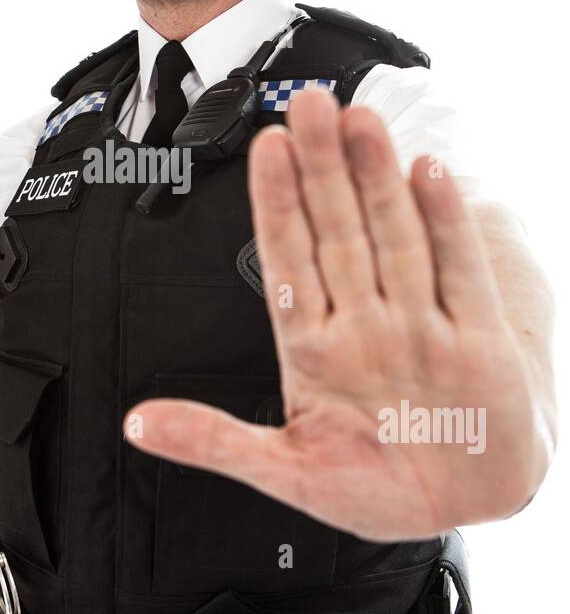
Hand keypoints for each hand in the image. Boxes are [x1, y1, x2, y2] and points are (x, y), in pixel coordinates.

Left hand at [123, 87, 539, 540]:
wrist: (459, 510)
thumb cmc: (372, 488)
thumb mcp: (284, 471)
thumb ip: (214, 442)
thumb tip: (136, 424)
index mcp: (314, 348)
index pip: (289, 259)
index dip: (277, 202)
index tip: (265, 148)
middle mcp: (365, 325)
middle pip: (340, 233)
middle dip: (322, 168)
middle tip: (309, 103)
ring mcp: (419, 327)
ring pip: (394, 238)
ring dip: (377, 180)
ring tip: (358, 121)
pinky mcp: (476, 343)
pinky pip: (459, 274)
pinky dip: (447, 226)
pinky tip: (428, 174)